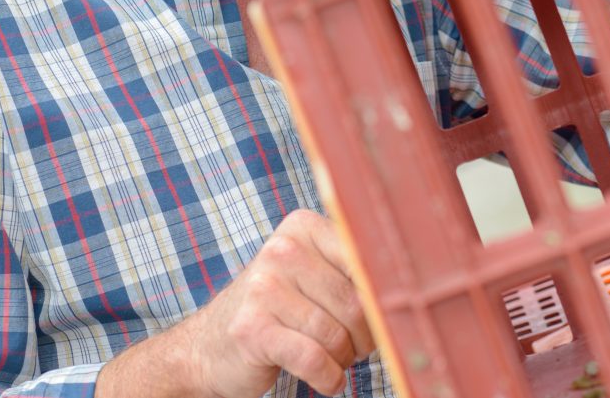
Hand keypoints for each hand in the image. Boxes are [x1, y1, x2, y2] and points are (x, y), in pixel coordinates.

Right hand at [100, 209, 373, 397]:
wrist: (204, 348)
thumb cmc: (273, 311)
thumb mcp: (308, 276)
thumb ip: (349, 273)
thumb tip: (404, 294)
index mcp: (302, 228)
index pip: (365, 262)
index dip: (381, 300)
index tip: (382, 318)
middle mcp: (282, 250)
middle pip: (355, 303)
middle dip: (364, 337)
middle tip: (356, 348)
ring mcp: (264, 289)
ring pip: (336, 334)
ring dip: (344, 359)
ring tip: (335, 361)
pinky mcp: (253, 329)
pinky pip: (314, 358)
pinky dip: (328, 378)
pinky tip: (327, 381)